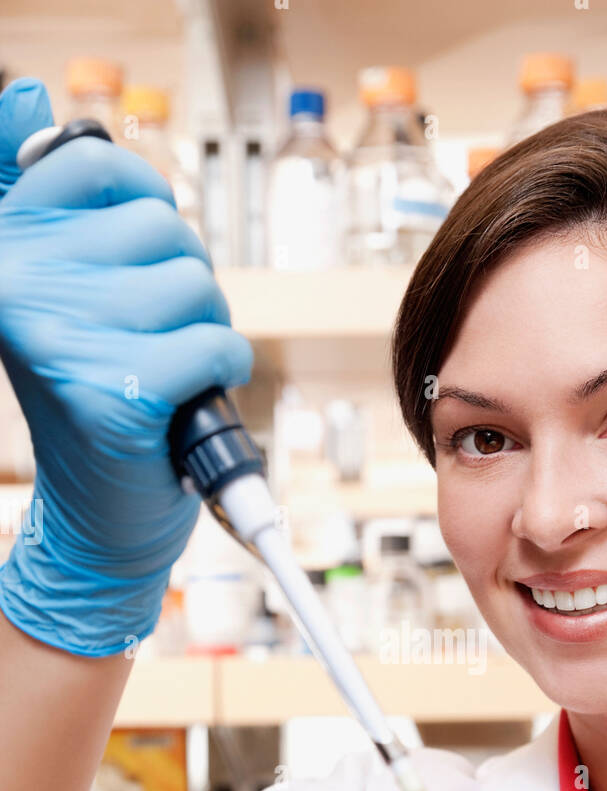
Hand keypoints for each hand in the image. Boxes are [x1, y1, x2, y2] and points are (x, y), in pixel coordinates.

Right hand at [0, 78, 252, 656]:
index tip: (150, 246)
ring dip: (208, 325)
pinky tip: (196, 392)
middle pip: (163, 229)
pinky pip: (216, 342)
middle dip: (186, 279)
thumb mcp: (55, 291)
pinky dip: (225, 367)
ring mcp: (68, 340)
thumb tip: (26, 98)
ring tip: (173, 365)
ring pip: (197, 285)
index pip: (97, 166)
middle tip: (159, 331)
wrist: (99, 515)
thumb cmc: (88, 395)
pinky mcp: (117, 394)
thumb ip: (43, 201)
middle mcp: (24, 286)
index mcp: (8, 248)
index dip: (148, 197)